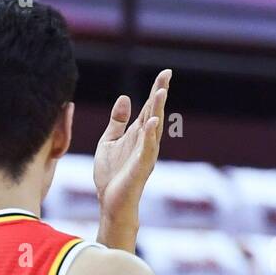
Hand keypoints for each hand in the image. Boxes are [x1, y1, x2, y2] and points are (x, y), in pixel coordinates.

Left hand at [93, 69, 170, 248]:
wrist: (109, 202)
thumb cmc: (110, 175)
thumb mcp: (109, 142)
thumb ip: (117, 122)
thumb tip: (124, 98)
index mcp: (137, 134)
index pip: (148, 108)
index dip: (156, 90)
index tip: (164, 73)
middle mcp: (145, 141)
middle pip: (155, 113)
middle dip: (160, 94)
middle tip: (166, 75)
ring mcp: (145, 154)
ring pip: (154, 128)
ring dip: (157, 109)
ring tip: (161, 91)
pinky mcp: (141, 167)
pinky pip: (147, 149)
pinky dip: (149, 135)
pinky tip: (152, 122)